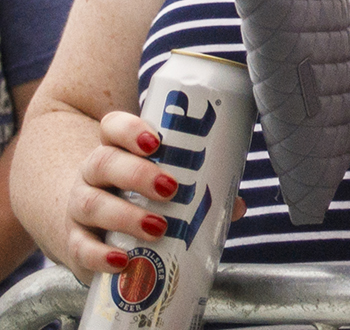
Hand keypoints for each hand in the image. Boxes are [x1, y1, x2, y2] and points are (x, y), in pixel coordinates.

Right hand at [60, 111, 243, 277]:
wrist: (89, 223)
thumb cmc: (139, 194)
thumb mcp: (163, 181)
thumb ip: (200, 188)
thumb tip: (238, 205)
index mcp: (116, 148)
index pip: (112, 127)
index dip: (130, 130)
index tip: (156, 141)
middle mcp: (92, 173)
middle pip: (103, 162)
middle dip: (138, 174)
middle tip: (171, 188)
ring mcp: (78, 206)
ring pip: (91, 203)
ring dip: (126, 216)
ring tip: (158, 227)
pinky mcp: (74, 241)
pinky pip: (80, 247)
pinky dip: (100, 255)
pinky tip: (122, 260)